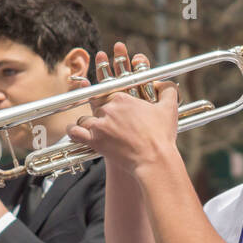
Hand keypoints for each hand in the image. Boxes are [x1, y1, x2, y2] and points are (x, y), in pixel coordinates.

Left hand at [70, 41, 178, 173]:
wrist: (154, 160)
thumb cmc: (161, 135)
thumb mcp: (169, 108)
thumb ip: (168, 90)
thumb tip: (166, 82)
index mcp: (123, 98)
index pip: (108, 90)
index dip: (107, 92)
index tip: (109, 98)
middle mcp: (109, 108)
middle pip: (96, 105)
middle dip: (101, 111)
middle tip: (107, 118)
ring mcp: (100, 124)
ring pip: (85, 118)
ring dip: (88, 122)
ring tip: (94, 128)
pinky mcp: (95, 140)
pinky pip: (76, 132)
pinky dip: (73, 131)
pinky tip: (74, 131)